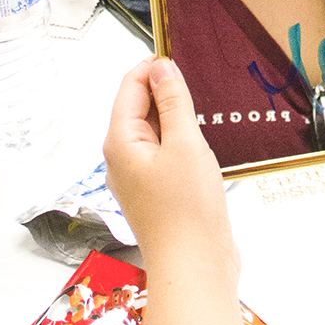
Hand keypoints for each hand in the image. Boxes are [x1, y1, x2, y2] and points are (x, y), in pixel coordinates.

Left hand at [103, 57, 237, 276]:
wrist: (195, 267)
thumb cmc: (187, 212)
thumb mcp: (185, 144)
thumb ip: (173, 101)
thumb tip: (161, 68)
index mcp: (120, 142)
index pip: (129, 87)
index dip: (154, 67)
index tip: (182, 56)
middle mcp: (122, 159)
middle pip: (139, 108)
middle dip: (166, 91)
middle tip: (199, 86)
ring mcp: (139, 178)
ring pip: (154, 131)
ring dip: (177, 118)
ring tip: (205, 115)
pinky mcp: (157, 192)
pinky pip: (165, 153)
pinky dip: (183, 142)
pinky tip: (204, 146)